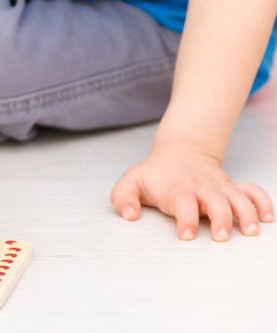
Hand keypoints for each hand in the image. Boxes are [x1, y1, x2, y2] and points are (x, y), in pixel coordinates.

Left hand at [110, 140, 273, 239]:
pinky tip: (266, 217)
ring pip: (238, 197)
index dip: (185, 217)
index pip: (182, 202)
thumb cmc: (156, 174)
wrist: (180, 151)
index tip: (186, 234)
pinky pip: (252, 191)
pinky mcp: (232, 187)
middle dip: (221, 218)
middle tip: (220, 235)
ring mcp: (218, 187)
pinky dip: (262, 202)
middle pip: (216, 200)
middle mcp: (201, 188)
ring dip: (246, 213)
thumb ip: (123, 197)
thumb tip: (128, 215)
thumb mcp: (133, 181)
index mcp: (177, 189)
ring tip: (250, 230)